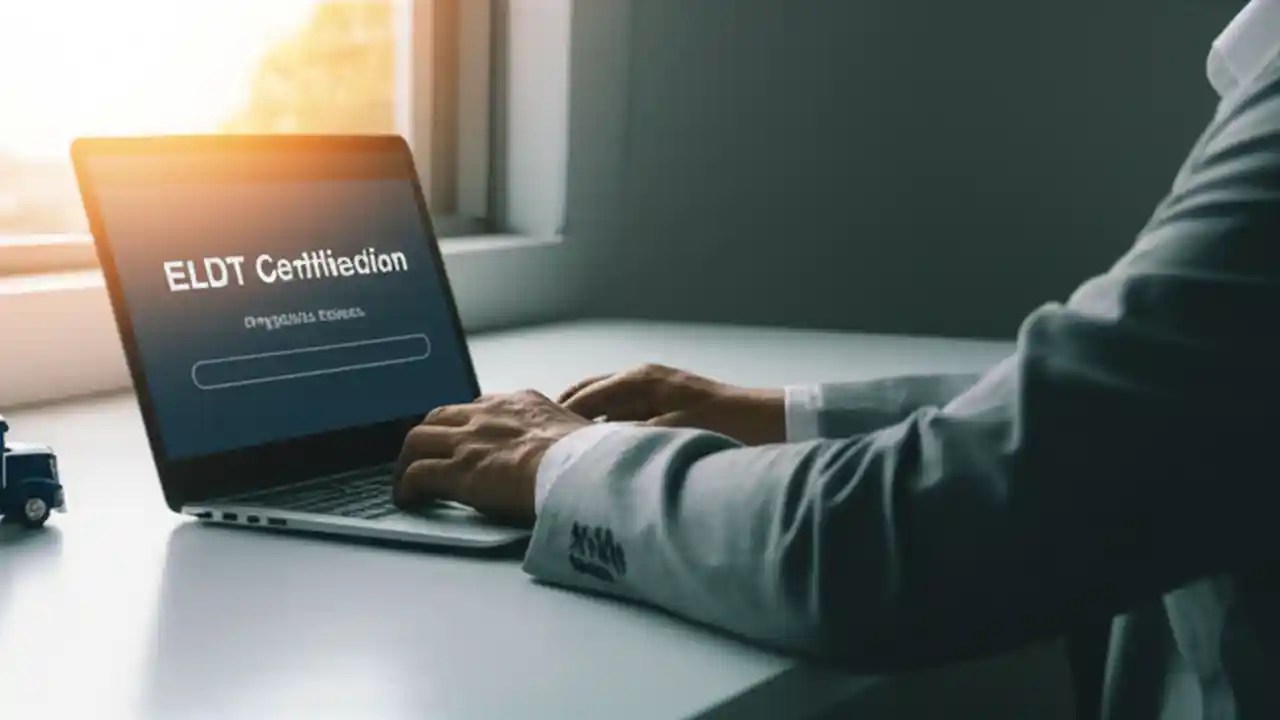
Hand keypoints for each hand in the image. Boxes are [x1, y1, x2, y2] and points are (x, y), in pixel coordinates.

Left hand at [392, 391, 590, 524]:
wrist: (583, 471)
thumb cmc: (592, 460)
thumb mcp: (579, 434)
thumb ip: (563, 438)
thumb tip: (578, 454)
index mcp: (521, 404)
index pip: (479, 406)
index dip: (464, 422)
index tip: (462, 436)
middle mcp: (489, 415)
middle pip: (439, 416)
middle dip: (427, 435)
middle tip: (423, 454)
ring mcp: (470, 441)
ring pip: (418, 439)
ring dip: (408, 459)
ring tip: (406, 478)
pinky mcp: (459, 471)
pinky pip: (418, 474)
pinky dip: (407, 487)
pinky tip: (408, 499)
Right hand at [559, 364, 784, 445]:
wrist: (769, 422)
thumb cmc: (727, 423)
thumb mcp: (673, 433)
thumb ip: (630, 439)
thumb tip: (593, 451)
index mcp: (639, 380)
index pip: (583, 397)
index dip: (558, 419)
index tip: (535, 440)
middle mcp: (641, 380)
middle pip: (587, 396)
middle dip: (563, 418)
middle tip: (539, 445)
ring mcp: (651, 393)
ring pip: (603, 408)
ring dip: (584, 427)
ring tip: (561, 453)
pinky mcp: (663, 408)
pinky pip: (622, 418)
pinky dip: (605, 431)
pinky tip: (597, 454)